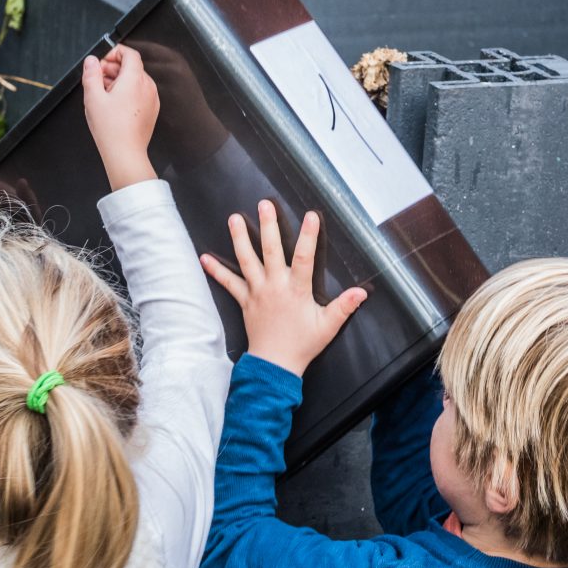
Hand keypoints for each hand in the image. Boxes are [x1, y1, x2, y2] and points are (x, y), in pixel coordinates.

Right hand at [82, 44, 157, 188]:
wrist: (125, 153)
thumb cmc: (111, 130)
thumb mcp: (93, 97)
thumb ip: (91, 74)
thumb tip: (91, 61)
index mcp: (134, 79)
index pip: (130, 53)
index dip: (114, 52)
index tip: (102, 61)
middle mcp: (147, 86)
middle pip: (132, 66)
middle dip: (113, 68)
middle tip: (97, 78)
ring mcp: (152, 98)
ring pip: (136, 80)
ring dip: (119, 81)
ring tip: (103, 93)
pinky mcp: (152, 110)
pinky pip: (140, 93)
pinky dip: (128, 92)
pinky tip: (114, 105)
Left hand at [200, 200, 367, 376]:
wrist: (275, 364)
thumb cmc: (303, 344)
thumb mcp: (328, 326)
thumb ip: (344, 306)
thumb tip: (362, 292)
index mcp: (297, 290)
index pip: (305, 257)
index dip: (309, 236)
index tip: (311, 215)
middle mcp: (275, 286)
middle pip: (271, 250)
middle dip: (268, 226)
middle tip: (265, 204)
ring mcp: (257, 292)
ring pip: (247, 260)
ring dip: (240, 238)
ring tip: (233, 218)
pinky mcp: (245, 300)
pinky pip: (229, 283)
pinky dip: (216, 271)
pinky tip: (204, 257)